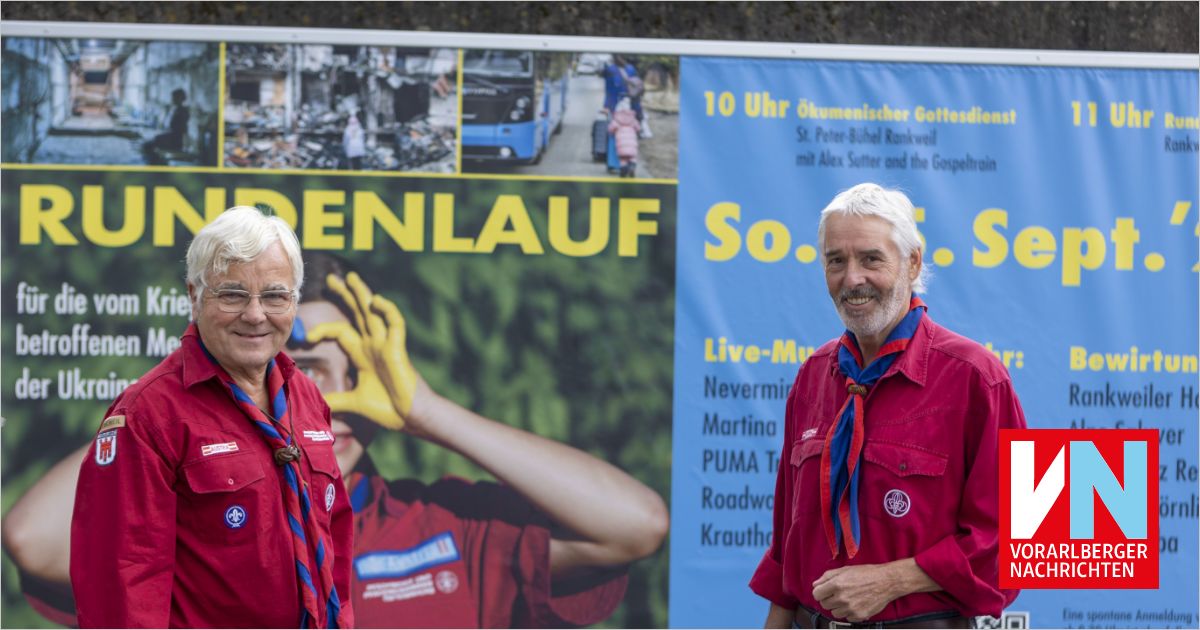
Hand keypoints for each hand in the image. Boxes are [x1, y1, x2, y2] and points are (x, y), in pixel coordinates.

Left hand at [306, 272, 419, 429]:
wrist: (410, 417)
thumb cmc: (388, 409)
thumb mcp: (353, 403)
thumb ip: (335, 400)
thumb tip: (314, 403)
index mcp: (363, 354)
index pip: (341, 332)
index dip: (324, 330)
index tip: (307, 337)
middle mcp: (374, 345)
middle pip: (357, 313)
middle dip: (344, 295)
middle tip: (330, 279)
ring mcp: (386, 344)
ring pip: (373, 312)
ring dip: (362, 294)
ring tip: (351, 277)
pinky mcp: (398, 348)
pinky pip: (395, 323)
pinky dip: (387, 310)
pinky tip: (376, 300)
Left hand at [811, 564, 897, 621]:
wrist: (886, 582)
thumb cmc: (867, 574)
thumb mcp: (845, 569)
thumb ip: (827, 576)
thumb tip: (815, 584)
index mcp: (836, 584)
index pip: (817, 594)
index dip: (820, 592)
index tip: (824, 592)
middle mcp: (842, 597)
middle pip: (824, 605)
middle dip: (828, 599)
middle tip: (837, 594)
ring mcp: (850, 608)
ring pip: (834, 613)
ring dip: (838, 607)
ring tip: (848, 599)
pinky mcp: (859, 616)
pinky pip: (847, 618)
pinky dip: (849, 612)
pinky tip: (856, 604)